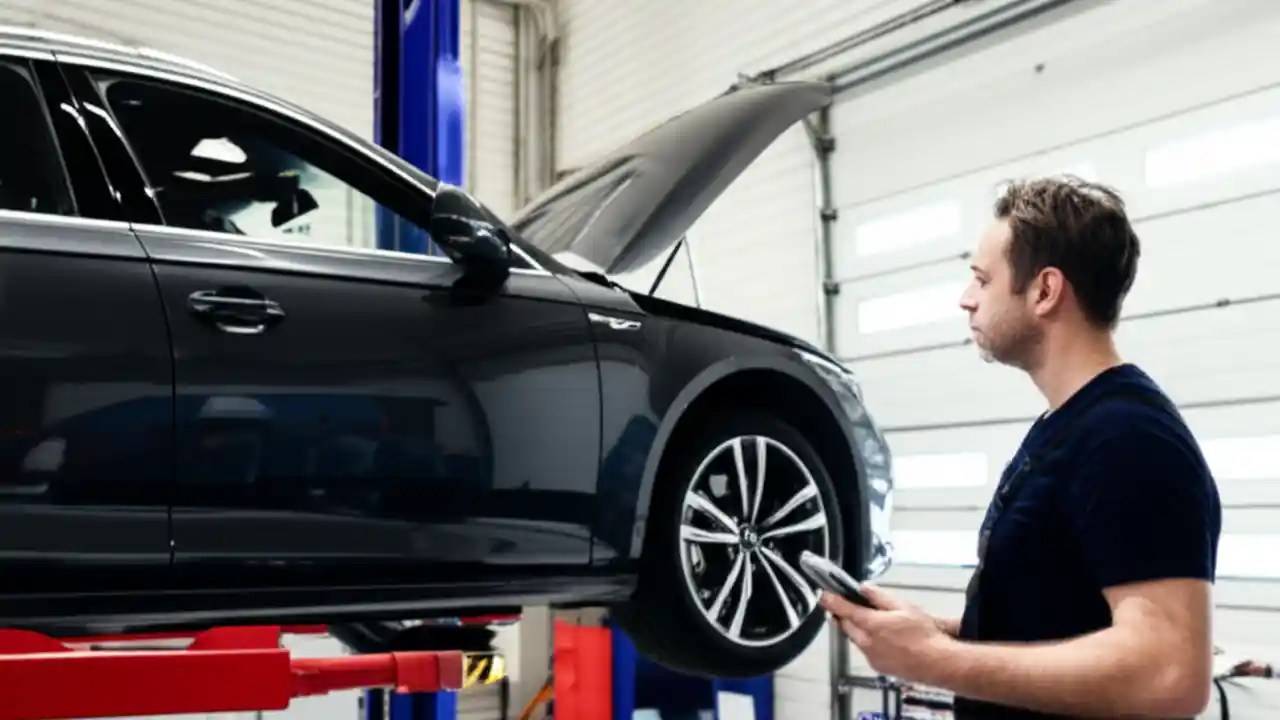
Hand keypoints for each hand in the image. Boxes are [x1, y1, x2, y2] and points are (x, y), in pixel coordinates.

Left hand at [820, 584, 953, 682]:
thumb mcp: (904, 607)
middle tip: (846, 606)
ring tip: (871, 621)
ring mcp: (871, 656)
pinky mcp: (877, 666)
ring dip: (857, 629)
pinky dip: (868, 642)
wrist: (937, 663)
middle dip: (843, 615)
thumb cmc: (924, 634)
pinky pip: (865, 650)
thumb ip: (880, 597)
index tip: (822, 595)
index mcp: (871, 624)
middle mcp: (866, 642)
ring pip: (855, 639)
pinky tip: (883, 639)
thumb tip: (864, 588)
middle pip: (846, 626)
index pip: (844, 610)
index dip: (831, 601)